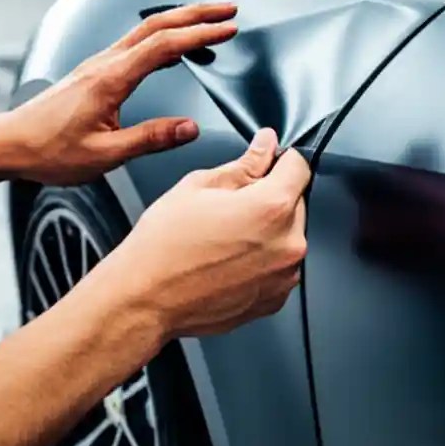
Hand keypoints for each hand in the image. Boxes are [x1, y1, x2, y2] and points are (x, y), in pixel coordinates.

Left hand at [0, 2, 238, 184]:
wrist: (10, 143)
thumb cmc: (49, 150)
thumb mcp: (105, 154)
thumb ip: (150, 139)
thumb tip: (189, 128)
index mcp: (110, 80)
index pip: (165, 46)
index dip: (200, 34)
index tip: (229, 29)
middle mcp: (105, 64)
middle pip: (158, 24)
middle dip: (197, 13)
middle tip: (229, 10)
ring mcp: (99, 64)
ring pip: (147, 30)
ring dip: (182, 21)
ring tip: (210, 24)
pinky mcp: (96, 71)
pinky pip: (136, 44)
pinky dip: (164, 38)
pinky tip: (176, 51)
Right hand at [96, 128, 311, 339]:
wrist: (145, 299)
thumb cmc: (163, 247)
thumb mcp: (199, 186)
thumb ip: (245, 163)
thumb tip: (265, 146)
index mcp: (272, 208)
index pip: (300, 166)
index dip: (280, 159)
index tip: (267, 162)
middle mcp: (287, 244)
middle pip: (296, 202)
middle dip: (271, 197)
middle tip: (230, 207)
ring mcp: (283, 276)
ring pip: (288, 236)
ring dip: (268, 230)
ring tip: (225, 238)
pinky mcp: (275, 298)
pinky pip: (279, 267)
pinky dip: (262, 260)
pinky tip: (229, 260)